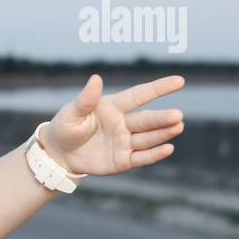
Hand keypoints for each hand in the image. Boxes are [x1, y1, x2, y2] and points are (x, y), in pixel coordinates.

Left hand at [42, 74, 184, 176]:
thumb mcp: (72, 112)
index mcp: (113, 107)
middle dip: (162, 118)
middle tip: (178, 115)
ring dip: (163, 133)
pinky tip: (168, 149)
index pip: (139, 95)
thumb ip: (85, 99)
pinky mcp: (123, 161)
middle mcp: (124, 123)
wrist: (59, 153)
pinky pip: (142, 157)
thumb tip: (96, 78)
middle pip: (146, 120)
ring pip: (148, 138)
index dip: (158, 88)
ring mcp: (125, 142)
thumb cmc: (66, 127)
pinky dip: (154, 154)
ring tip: (177, 126)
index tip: (179, 81)